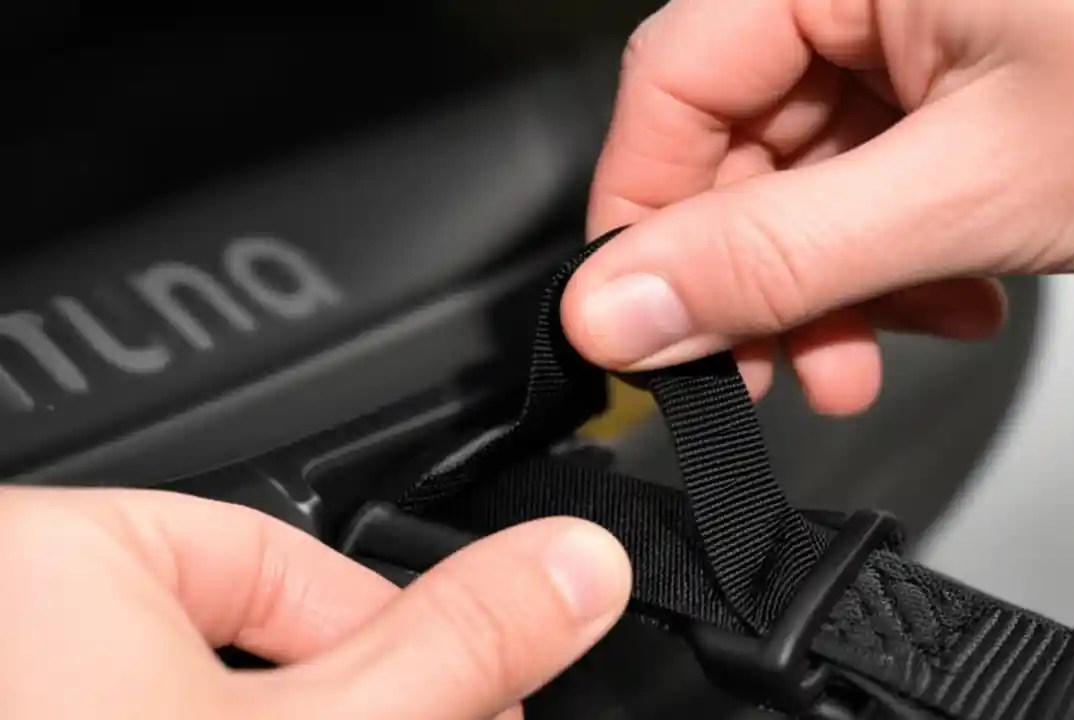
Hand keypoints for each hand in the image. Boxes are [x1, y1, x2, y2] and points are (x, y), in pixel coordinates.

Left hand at [0, 487, 630, 718]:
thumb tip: (575, 565)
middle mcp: (5, 608)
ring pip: (196, 690)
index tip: (481, 705)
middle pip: (246, 636)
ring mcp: (11, 677)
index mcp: (47, 553)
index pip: (285, 553)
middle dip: (356, 699)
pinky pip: (131, 708)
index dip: (403, 638)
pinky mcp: (24, 716)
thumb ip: (453, 648)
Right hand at [564, 0, 1073, 413]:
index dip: (648, 222)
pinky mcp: (948, 70)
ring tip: (886, 345)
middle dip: (764, 276)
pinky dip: (891, 254)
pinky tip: (948, 295)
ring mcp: (907, 24)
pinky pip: (868, 173)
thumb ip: (783, 257)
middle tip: (791, 367)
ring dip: (834, 281)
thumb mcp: (976, 189)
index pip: (672, 86)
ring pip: (802, 173)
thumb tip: (620, 310)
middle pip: (735, 140)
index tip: (655, 329)